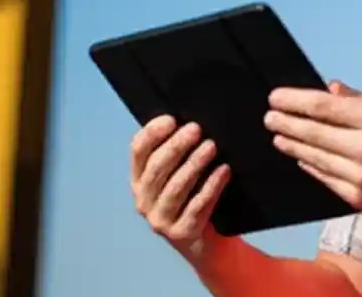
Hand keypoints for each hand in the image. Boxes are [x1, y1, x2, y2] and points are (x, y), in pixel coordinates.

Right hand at [130, 115, 231, 263]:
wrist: (208, 243)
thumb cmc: (194, 198)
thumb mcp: (180, 175)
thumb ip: (178, 153)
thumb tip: (191, 120)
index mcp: (139, 180)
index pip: (138, 151)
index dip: (152, 133)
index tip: (172, 118)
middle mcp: (144, 200)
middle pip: (157, 168)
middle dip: (176, 146)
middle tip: (197, 129)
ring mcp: (160, 219)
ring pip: (175, 187)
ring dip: (194, 164)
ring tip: (212, 147)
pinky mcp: (181, 233)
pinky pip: (197, 206)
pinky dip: (211, 186)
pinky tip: (224, 171)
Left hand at [264, 82, 361, 219]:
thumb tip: (329, 89)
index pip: (323, 107)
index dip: (294, 101)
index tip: (275, 97)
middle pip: (313, 133)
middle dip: (286, 123)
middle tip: (269, 117)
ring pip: (315, 159)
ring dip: (293, 146)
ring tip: (279, 137)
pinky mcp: (361, 199)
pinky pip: (327, 179)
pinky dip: (311, 167)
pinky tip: (302, 158)